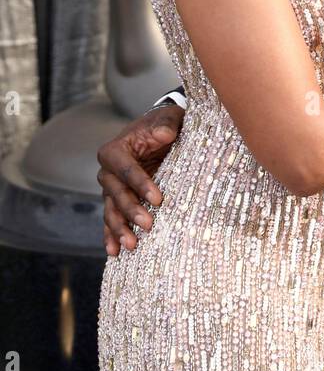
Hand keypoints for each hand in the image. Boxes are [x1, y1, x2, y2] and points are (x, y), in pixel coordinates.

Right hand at [97, 104, 184, 256]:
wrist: (162, 132)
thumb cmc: (165, 125)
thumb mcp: (168, 118)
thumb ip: (165, 125)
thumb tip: (164, 134)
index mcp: (116, 150)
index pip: (126, 169)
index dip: (140, 184)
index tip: (158, 199)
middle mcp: (108, 171)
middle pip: (117, 193)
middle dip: (131, 210)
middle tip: (148, 225)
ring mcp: (111, 188)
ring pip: (111, 210)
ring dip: (120, 229)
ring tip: (131, 246)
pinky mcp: (118, 200)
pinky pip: (112, 219)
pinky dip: (112, 235)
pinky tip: (114, 252)